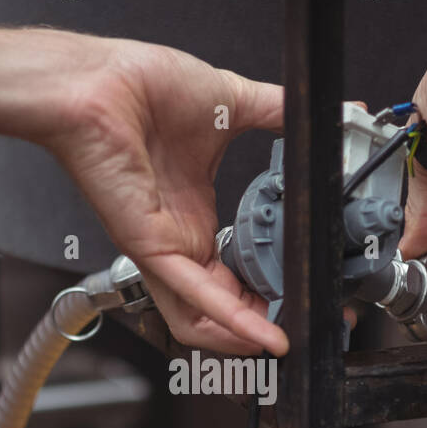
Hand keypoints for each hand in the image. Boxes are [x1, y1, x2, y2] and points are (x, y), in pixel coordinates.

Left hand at [42, 38, 287, 355]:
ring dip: (244, 339)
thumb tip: (327, 113)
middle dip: (263, 326)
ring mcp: (164, 248)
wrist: (99, 82)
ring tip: (282, 345)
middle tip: (304, 325)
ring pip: (202, 320)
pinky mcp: (151, 247)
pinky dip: (232, 320)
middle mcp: (180, 238)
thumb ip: (281, 113)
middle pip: (221, 308)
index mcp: (195, 213)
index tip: (306, 290)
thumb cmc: (140, 88)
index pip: (234, 272)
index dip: (270, 289)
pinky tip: (264, 334)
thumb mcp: (233, 103)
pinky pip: (193, 296)